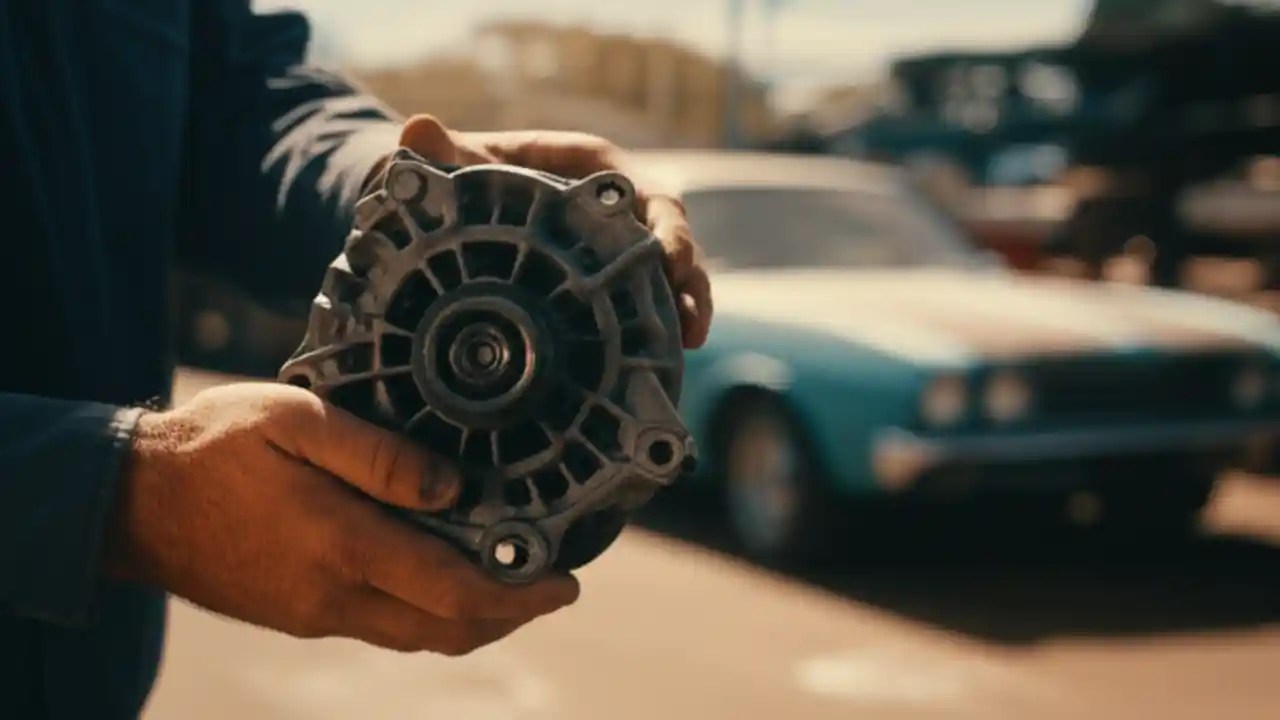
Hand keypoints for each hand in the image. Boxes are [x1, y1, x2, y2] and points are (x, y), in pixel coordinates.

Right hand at [105, 383, 578, 654]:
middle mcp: (333, 594)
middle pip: (446, 628)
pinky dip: (427, 612)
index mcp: (340, 545)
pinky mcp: (298, 615)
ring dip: (472, 619)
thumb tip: (453, 487)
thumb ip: (378, 454)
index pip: (454, 591)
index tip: (565, 583)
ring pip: (416, 635)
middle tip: (552, 589)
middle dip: (509, 616)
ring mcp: (314, 613)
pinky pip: (381, 626)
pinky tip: (440, 579)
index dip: (520, 594)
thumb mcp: (297, 421)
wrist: (131, 501)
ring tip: (509, 586)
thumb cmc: (214, 447)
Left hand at [398, 114, 712, 348]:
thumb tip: (418, 128)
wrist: (457, 202)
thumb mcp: (459, 164)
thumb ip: (445, 153)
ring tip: (688, 344)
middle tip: (691, 320)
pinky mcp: (609, 279)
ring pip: (670, 274)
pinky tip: (663, 360)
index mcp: (593, 168)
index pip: (646, 192)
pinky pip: (647, 301)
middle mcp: (616, 206)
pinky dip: (660, 328)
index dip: (667, 227)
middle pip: (671, 238)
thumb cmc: (468, 174)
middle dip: (689, 278)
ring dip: (687, 307)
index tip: (670, 258)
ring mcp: (616, 246)